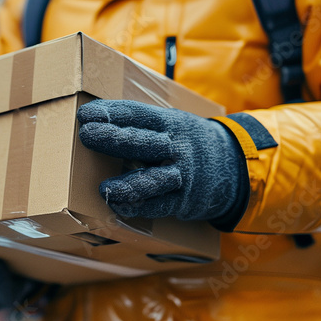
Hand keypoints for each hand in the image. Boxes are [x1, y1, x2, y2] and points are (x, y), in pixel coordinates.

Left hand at [77, 99, 246, 221]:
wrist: (234, 164)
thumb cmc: (186, 142)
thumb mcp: (170, 123)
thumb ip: (139, 125)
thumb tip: (93, 120)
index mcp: (169, 122)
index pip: (137, 114)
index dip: (112, 113)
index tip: (86, 114)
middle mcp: (176, 146)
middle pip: (144, 141)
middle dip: (115, 138)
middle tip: (87, 134)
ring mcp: (182, 174)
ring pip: (155, 179)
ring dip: (129, 184)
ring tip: (105, 188)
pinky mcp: (184, 200)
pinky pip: (160, 205)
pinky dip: (139, 207)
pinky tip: (118, 206)